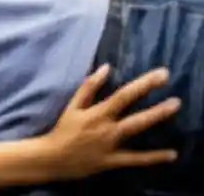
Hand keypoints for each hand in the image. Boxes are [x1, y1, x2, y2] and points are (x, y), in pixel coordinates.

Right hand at [43, 64, 179, 180]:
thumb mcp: (72, 106)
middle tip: (175, 93)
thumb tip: (106, 68)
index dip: (144, 84)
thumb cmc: (63, 130)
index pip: (124, 95)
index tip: (162, 74)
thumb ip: (88, 87)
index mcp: (97, 113)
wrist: (53, 157)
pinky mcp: (113, 160)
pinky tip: (173, 154)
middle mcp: (107, 127)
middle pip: (134, 112)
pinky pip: (136, 159)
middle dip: (156, 103)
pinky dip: (153, 158)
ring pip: (136, 130)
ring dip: (155, 118)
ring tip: (174, 107)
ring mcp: (111, 144)